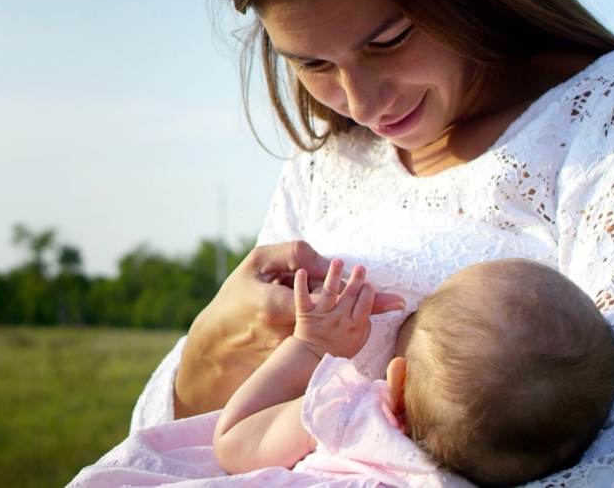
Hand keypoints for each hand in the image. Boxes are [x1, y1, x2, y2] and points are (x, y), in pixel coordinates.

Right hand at [174, 241, 404, 417]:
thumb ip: (293, 255)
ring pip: (329, 331)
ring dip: (352, 319)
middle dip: (361, 307)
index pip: (319, 296)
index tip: (375, 283)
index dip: (347, 288)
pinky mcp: (291, 358)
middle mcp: (284, 331)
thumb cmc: (239, 293)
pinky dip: (336, 331)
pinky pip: (320, 343)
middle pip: (331, 317)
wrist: (218, 340)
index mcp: (274, 305)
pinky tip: (353, 323)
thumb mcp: (258, 262)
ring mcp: (288, 348)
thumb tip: (327, 261)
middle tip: (396, 301)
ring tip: (385, 307)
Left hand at [292, 260, 374, 359]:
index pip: (364, 305)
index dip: (368, 293)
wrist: (312, 357)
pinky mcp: (305, 314)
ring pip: (328, 293)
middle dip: (356, 280)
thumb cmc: (339, 347)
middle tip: (361, 267)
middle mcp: (338, 319)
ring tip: (337, 261)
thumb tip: (388, 306)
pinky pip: (302, 298)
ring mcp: (321, 315)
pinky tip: (301, 272)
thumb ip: (368, 322)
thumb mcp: (359, 339)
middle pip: (349, 296)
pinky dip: (301, 284)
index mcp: (354, 325)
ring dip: (333, 276)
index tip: (369, 283)